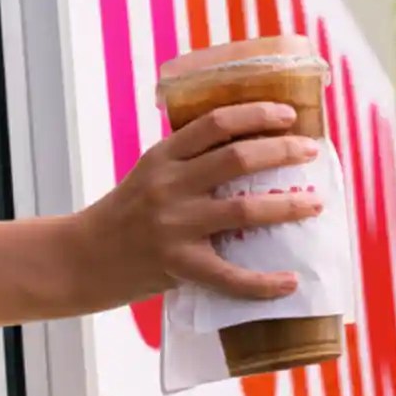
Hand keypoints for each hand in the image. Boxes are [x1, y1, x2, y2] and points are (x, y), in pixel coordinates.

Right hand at [72, 102, 323, 309]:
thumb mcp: (149, 174)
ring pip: (243, 210)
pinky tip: (290, 281)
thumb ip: (188, 162)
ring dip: (287, 206)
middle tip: (310, 151)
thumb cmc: (123, 216)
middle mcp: (169, 185)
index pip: (216, 122)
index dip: (257, 114)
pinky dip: (265, 282)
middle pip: (237, 159)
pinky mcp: (177, 265)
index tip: (287, 114)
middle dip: (282, 151)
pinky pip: (230, 276)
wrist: (80, 259)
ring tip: (315, 203)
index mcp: (163, 156)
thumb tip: (252, 151)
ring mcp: (173, 226)